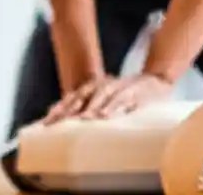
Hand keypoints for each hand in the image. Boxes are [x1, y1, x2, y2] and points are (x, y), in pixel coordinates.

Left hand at [42, 73, 173, 124]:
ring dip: (91, 107)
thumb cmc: (128, 96)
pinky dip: (114, 107)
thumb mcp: (107, 101)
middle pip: (81, 96)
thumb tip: (70, 123)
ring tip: (82, 120)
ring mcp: (119, 88)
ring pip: (101, 95)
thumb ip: (91, 109)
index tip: (45, 123)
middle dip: (68, 109)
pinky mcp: (135, 92)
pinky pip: (123, 100)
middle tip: (56, 123)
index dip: (59, 109)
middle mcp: (104, 86)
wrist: (157, 80)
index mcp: (95, 89)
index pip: (72, 98)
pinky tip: (106, 116)